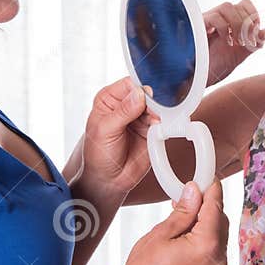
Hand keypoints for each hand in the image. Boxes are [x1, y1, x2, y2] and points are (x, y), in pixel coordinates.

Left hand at [81, 76, 161, 199]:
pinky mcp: (152, 130)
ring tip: (156, 124)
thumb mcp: (105, 130)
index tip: (149, 96)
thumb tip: (140, 94)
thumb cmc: (98, 154)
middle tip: (155, 113)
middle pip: (147, 94)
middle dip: (154, 101)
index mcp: (110, 98)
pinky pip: (164, 122)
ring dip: (161, 113)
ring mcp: (140, 117)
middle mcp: (127, 105)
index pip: (130, 84)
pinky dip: (166, 124)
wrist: (108, 180)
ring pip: (158, 107)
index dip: (141, 88)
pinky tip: (161, 129)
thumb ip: (123, 111)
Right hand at [119, 179, 227, 264]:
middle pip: (221, 221)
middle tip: (190, 193)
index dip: (211, 189)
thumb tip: (195, 190)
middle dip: (207, 205)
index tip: (207, 177)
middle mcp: (218, 259)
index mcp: (207, 245)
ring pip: (219, 234)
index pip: (215, 208)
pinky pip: (215, 248)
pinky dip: (205, 236)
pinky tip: (188, 231)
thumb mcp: (162, 232)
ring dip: (206, 221)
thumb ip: (184, 211)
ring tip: (184, 212)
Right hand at [204, 0, 264, 86]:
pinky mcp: (198, 26)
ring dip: (237, 25)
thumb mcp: (242, 52)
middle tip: (247, 42)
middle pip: (239, 5)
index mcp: (230, 21)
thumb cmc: (217, 65)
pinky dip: (225, 30)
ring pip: (227, 6)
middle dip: (247, 24)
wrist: (199, 78)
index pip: (246, 4)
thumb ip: (256, 41)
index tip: (254, 34)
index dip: (254, 16)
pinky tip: (226, 42)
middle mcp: (219, 17)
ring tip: (237, 42)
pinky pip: (215, 17)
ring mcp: (208, 20)